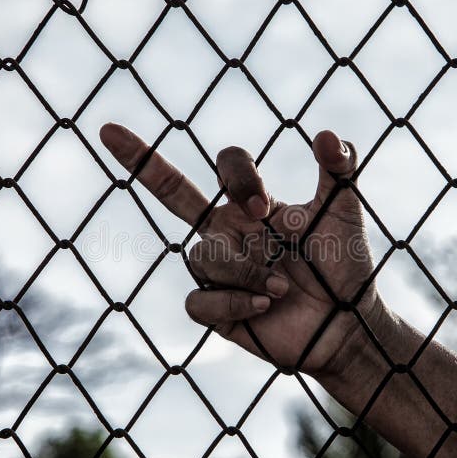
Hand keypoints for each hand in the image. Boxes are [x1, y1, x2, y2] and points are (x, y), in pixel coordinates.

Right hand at [99, 123, 385, 376]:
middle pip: (174, 192)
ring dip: (243, 272)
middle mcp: (228, 232)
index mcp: (252, 206)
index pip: (225, 165)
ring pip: (201, 257)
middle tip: (107, 131)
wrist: (348, 326)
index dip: (237, 178)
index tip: (262, 207)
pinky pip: (198, 300)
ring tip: (280, 289)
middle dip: (141, 162)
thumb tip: (328, 133)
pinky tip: (262, 306)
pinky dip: (231, 302)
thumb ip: (338, 171)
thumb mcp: (344, 214)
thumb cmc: (344, 269)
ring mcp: (219, 271)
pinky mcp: (215, 310)